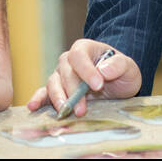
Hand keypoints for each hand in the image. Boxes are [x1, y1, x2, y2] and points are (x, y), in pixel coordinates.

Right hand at [26, 39, 140, 116]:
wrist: (117, 84)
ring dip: (58, 98)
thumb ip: (119, 65)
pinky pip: (44, 93)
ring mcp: (61, 76)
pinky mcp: (57, 91)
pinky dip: (38, 99)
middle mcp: (69, 61)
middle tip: (82, 109)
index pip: (79, 55)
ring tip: (64, 112)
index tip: (97, 85)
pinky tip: (33, 107)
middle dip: (73, 91)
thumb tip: (104, 70)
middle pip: (65, 72)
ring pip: (53, 83)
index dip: (86, 70)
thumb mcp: (128, 67)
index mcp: (85, 49)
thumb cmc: (121, 72)